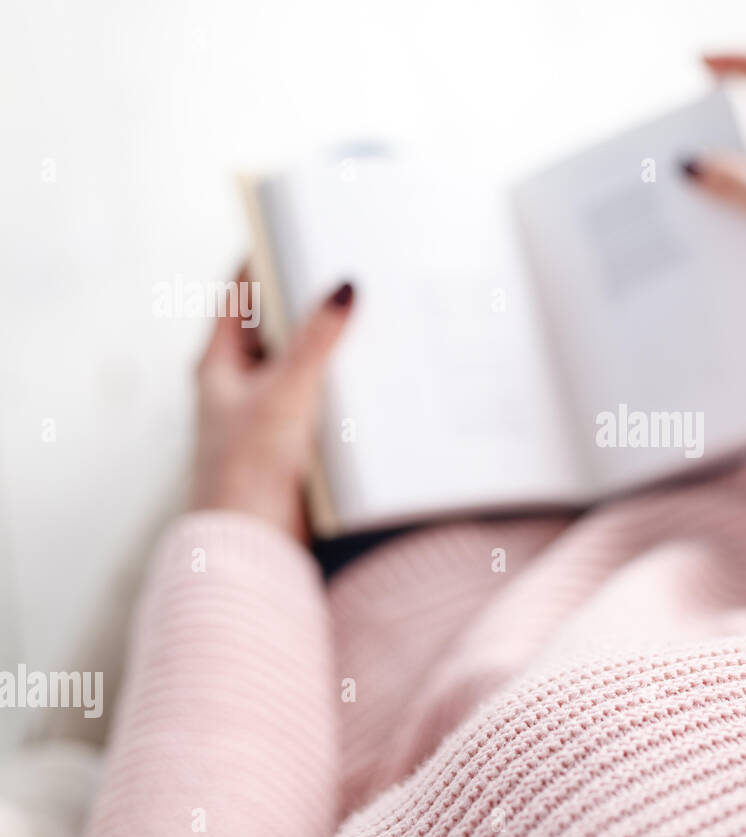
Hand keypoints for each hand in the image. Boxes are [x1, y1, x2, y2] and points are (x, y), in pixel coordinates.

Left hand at [190, 271, 354, 541]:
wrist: (253, 543)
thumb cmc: (249, 469)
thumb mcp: (287, 392)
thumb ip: (317, 340)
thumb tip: (345, 288)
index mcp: (218, 364)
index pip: (240, 295)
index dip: (266, 261)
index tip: (299, 232)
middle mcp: (239, 385)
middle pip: (276, 327)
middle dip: (311, 303)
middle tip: (351, 273)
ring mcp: (266, 414)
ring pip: (303, 364)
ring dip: (331, 347)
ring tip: (372, 318)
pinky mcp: (292, 443)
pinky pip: (321, 400)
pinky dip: (342, 385)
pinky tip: (374, 375)